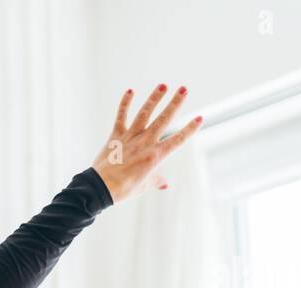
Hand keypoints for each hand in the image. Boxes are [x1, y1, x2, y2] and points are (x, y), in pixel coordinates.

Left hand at [91, 84, 201, 203]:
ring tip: (163, 85)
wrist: (100, 187)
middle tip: (184, 89)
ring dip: (154, 98)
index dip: (189, 129)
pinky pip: (121, 116)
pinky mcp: (116, 135)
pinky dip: (125, 103)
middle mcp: (145, 143)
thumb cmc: (123, 189)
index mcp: (155, 156)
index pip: (177, 140)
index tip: (200, 118)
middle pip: (164, 119)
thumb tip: (164, 184)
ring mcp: (130, 137)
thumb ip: (155, 181)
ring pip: (145, 113)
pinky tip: (130, 91)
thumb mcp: (143, 187)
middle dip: (175, 103)